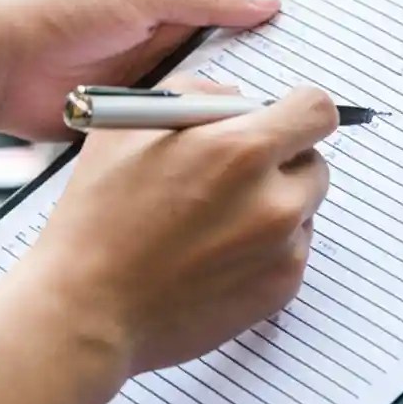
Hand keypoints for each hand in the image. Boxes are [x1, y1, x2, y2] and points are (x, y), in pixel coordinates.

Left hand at [0, 0, 279, 139]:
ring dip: (214, 109)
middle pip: (220, 62)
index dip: (260, 30)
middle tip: (281, 94)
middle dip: (245, 77)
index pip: (227, 15)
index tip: (296, 47)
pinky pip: (170, 129)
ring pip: (199, 100)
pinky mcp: (128, 120)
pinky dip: (185, 134)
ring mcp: (142, 84)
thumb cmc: (57, 15)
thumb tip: (264, 1)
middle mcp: (155, 43)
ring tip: (251, 121)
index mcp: (161, 3)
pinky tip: (208, 142)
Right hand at [24, 77, 337, 375]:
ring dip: (275, 204)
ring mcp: (283, 249)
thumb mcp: (131, 125)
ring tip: (213, 221)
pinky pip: (293, 249)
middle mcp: (274, 200)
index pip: (316, 110)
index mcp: (241, 150)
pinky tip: (215, 254)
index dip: (296, 110)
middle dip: (282, 160)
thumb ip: (198, 94)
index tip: (281, 118)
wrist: (87, 309)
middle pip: (314, 161)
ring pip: (305, 208)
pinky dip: (267, 246)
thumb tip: (238, 100)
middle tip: (235, 174)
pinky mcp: (282, 287)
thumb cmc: (99, 217)